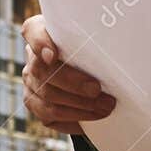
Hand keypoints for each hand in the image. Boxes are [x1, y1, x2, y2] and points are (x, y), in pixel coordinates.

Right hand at [21, 14, 115, 133]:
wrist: (89, 69)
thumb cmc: (93, 48)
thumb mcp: (93, 35)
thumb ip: (97, 32)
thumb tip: (120, 39)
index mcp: (42, 32)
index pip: (32, 31)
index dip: (40, 43)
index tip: (52, 55)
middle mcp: (32, 57)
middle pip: (43, 72)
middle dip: (73, 84)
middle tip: (98, 90)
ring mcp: (30, 83)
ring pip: (48, 99)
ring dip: (79, 106)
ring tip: (104, 107)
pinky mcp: (35, 104)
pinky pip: (49, 117)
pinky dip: (73, 120)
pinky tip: (92, 118)